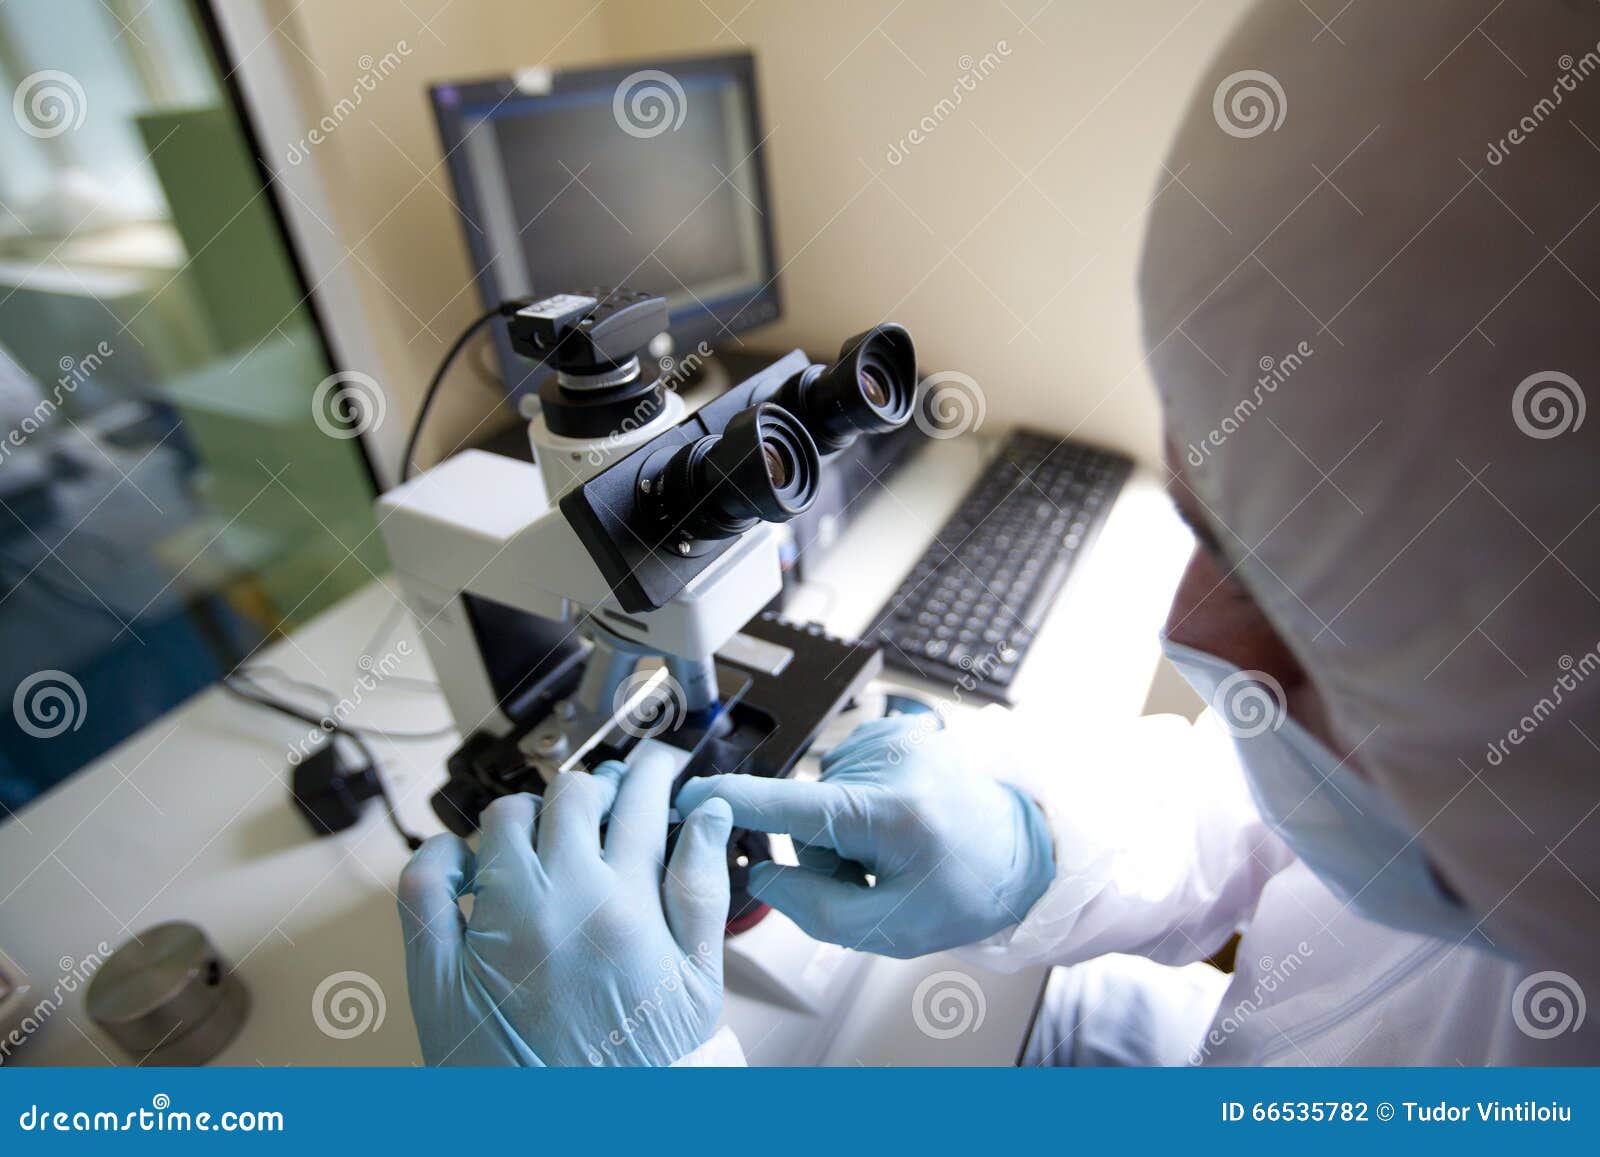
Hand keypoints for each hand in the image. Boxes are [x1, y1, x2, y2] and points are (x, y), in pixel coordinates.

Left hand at [397, 744, 733, 1065]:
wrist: (581, 1134)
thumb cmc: (641, 1069)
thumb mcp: (697, 982)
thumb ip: (702, 890)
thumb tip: (710, 817)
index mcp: (624, 905)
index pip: (640, 800)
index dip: (652, 768)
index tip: (656, 764)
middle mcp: (557, 902)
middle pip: (571, 797)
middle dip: (594, 786)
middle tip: (605, 799)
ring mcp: (494, 928)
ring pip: (502, 822)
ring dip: (527, 815)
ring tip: (543, 835)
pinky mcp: (443, 963)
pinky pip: (424, 882)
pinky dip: (440, 857)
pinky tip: (464, 861)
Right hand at [673, 715, 1053, 957]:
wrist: (1020, 853)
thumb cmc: (963, 892)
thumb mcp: (891, 930)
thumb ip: (814, 909)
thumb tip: (762, 875)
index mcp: (894, 813)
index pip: (794, 806)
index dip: (734, 804)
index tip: (692, 797)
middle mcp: (895, 763)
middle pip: (804, 814)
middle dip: (824, 852)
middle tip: (876, 874)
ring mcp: (899, 739)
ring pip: (821, 793)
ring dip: (843, 828)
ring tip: (893, 846)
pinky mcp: (900, 728)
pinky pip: (843, 770)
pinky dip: (857, 800)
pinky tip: (894, 819)